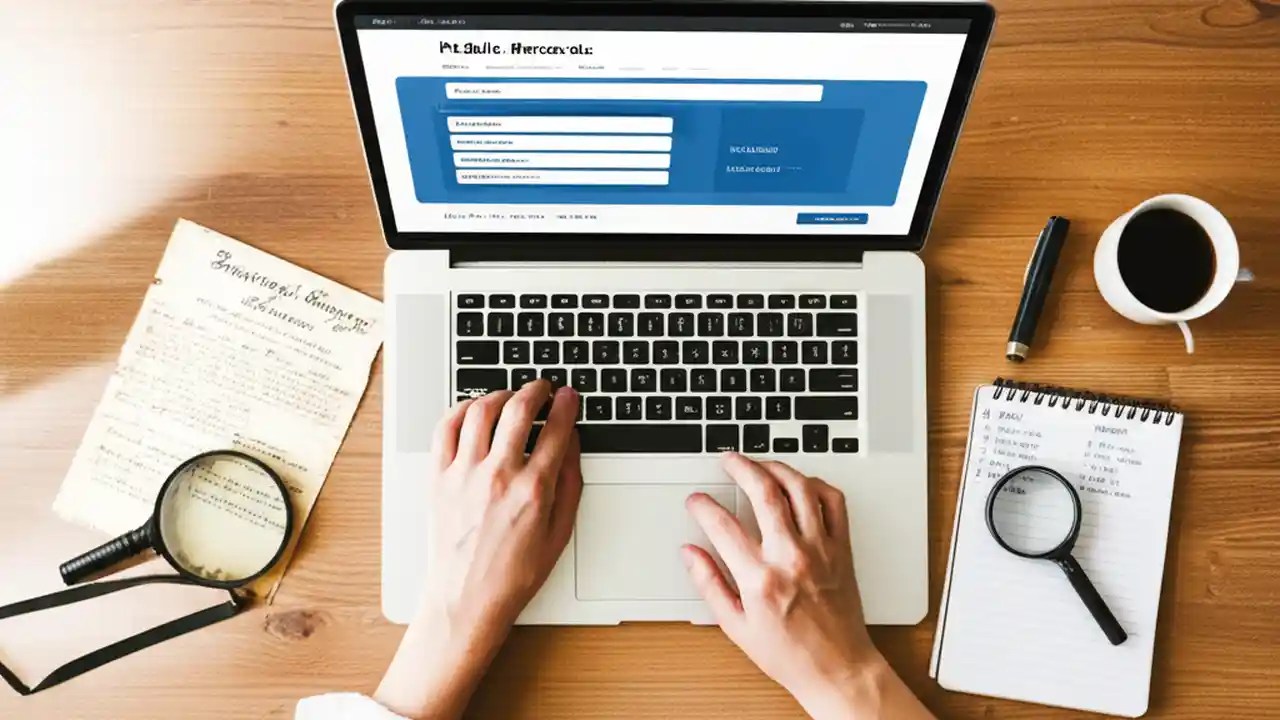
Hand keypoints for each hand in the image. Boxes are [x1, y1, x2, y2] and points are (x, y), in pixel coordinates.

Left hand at [375, 381, 581, 718]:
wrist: (467, 598)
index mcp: (533, 490)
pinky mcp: (438, 478)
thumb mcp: (560, 531)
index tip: (568, 396)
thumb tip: (571, 443)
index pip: (555, 429)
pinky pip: (446, 428)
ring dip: (500, 394)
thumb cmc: (513, 573)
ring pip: (481, 410)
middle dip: (536, 389)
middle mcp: (498, 476)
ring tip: (510, 396)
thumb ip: (569, 482)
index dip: (566, 404)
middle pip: (518, 409)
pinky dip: (461, 410)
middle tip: (542, 387)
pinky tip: (474, 410)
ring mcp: (464, 474)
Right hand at [684, 454, 932, 719]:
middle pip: (764, 492)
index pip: (722, 525)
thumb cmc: (790, 654)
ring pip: (800, 488)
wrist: (837, 668)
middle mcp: (792, 557)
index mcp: (761, 579)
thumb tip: (690, 553)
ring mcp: (821, 549)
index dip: (703, 506)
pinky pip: (834, 502)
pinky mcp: (842, 549)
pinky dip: (816, 484)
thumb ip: (709, 584)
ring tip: (760, 463)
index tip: (696, 501)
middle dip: (740, 467)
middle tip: (728, 459)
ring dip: (776, 467)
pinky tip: (801, 483)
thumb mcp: (736, 626)